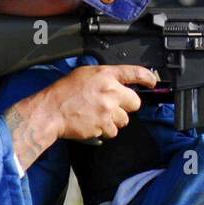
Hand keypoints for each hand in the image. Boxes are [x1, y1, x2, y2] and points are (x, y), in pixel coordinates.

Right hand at [5, 65, 156, 169]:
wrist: (51, 111)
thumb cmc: (64, 92)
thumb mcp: (84, 74)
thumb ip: (104, 77)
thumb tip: (118, 82)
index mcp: (106, 75)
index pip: (134, 73)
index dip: (147, 77)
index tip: (152, 82)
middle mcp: (110, 91)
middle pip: (135, 103)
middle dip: (126, 106)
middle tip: (112, 106)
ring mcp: (108, 110)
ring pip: (125, 120)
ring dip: (115, 120)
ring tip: (98, 116)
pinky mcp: (104, 125)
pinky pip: (113, 131)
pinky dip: (105, 130)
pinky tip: (93, 124)